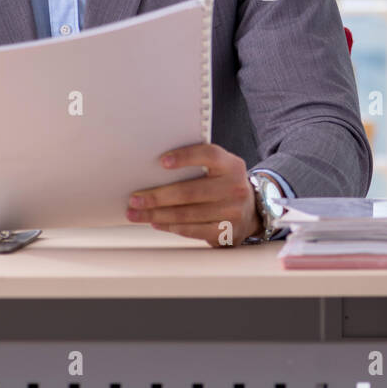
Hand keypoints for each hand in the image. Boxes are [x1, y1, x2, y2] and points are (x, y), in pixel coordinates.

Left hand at [126, 143, 260, 246]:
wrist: (251, 212)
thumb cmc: (223, 186)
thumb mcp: (219, 170)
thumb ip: (197, 166)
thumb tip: (154, 171)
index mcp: (231, 165)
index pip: (209, 155)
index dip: (186, 157)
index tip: (162, 162)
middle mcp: (235, 187)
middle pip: (190, 191)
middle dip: (157, 196)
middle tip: (135, 199)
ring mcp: (232, 212)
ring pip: (186, 214)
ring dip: (157, 214)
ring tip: (137, 213)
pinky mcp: (227, 232)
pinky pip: (192, 230)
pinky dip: (170, 226)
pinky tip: (156, 223)